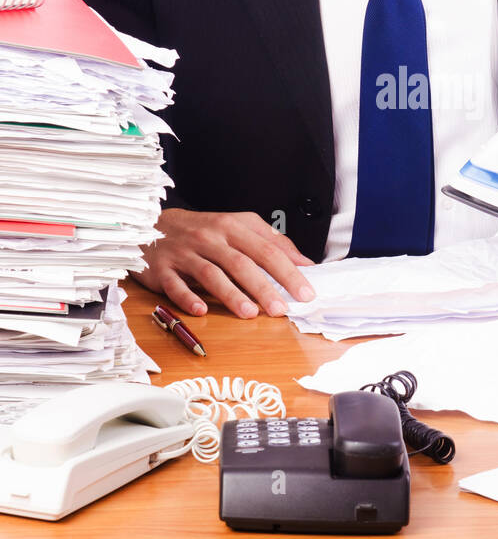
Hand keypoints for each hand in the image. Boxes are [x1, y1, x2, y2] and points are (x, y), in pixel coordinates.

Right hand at [132, 208, 316, 317]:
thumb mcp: (237, 227)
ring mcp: (185, 253)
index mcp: (231, 227)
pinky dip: (188, 298)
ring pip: (211, 274)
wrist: (150, 225)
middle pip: (240, 262)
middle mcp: (209, 238)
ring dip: (231, 294)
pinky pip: (175, 285)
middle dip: (264, 287)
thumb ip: (271, 242)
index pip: (266, 249)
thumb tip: (305, 264)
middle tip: (282, 309)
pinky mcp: (163, 269)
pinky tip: (202, 310)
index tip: (306, 291)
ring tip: (249, 313)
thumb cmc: (202, 231)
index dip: (287, 271)